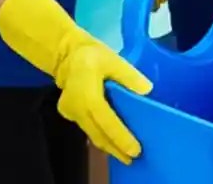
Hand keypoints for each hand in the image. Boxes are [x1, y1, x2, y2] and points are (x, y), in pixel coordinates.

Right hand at [0, 0, 152, 164]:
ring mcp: (70, 113)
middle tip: (133, 158)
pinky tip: (112, 142)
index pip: (106, 120)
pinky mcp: (69, 114)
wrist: (65, 54)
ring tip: (125, 155)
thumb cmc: (91, 55)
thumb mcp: (113, 59)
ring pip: (92, 134)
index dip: (120, 137)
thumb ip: (129, 75)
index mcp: (87, 94)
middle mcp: (76, 108)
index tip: (135, 149)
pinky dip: (100, 136)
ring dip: (108, 145)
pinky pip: (87, 128)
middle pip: (98, 134)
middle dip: (116, 148)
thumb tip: (147, 90)